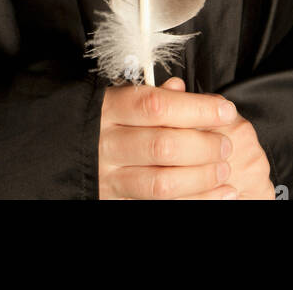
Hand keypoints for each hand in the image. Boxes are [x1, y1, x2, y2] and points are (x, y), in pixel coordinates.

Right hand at [98, 75, 272, 199]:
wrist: (66, 152)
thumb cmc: (107, 120)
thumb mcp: (123, 98)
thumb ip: (154, 95)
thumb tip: (181, 88)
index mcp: (111, 109)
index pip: (157, 106)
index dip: (196, 108)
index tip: (225, 109)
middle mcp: (107, 143)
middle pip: (162, 145)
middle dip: (203, 146)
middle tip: (226, 144)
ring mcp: (110, 176)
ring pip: (162, 182)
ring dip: (202, 177)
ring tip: (224, 169)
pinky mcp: (115, 198)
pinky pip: (160, 204)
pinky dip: (196, 199)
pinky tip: (220, 193)